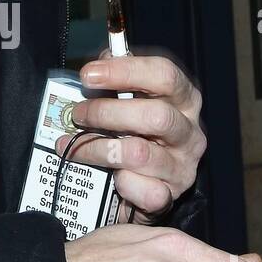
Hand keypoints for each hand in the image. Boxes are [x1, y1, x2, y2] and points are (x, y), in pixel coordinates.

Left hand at [54, 52, 205, 219]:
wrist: (148, 186)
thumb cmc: (137, 134)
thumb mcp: (130, 102)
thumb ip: (117, 81)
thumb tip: (99, 64)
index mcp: (184, 100)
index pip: (164, 75)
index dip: (124, 71)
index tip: (89, 75)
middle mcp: (189, 132)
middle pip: (156, 116)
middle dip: (107, 113)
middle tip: (78, 114)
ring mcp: (182, 166)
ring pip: (138, 154)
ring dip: (97, 148)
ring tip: (72, 146)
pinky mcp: (170, 196)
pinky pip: (142, 190)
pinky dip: (120, 183)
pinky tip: (110, 178)